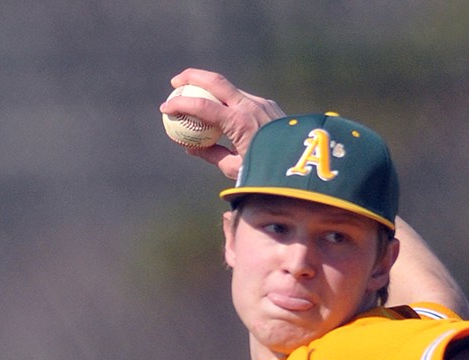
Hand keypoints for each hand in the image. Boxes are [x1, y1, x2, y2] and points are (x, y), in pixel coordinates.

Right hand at [161, 71, 283, 179]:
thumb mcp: (236, 169)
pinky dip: (227, 101)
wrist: (304, 168)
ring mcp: (261, 103)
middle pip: (215, 80)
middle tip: (175, 82)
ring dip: (210, 89)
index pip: (202, 106)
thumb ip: (211, 154)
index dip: (180, 105)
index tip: (165, 108)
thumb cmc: (267, 174)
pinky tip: (221, 111)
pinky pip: (242, 99)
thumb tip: (189, 146)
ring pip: (229, 89)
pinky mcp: (268, 105)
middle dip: (192, 77)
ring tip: (196, 97)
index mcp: (240, 123)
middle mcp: (250, 106)